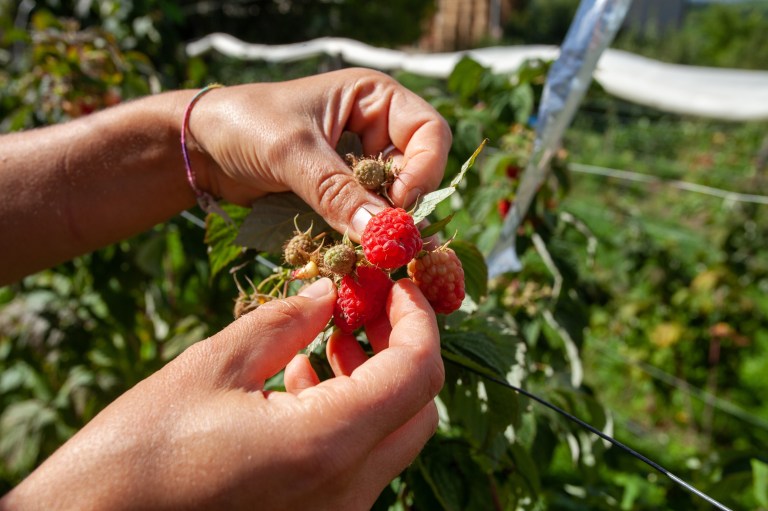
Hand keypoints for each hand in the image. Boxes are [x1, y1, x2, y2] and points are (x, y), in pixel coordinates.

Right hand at [0, 278, 443, 509]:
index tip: (395, 282)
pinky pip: (360, 462)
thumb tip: (331, 291)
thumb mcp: (213, 368)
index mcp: (324, 443)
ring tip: (327, 339)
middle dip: (403, 347)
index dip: (418, 318)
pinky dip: (351, 414)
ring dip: (376, 379)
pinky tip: (303, 382)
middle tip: (363, 306)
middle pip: (419, 409)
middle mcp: (345, 490)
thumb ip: (285, 322)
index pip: (417, 372)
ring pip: (393, 436)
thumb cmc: (137, 452)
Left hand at [189, 68, 451, 239]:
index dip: (424, 169)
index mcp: (373, 98)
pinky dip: (359, 236)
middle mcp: (375, 130)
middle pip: (417, 172)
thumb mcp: (292, 153)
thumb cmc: (244, 125)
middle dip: (402, 206)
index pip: (429, 132)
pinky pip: (364, 219)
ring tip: (365, 251)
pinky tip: (348, 251)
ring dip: (379, 227)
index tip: (401, 203)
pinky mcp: (340, 194)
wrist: (199, 148)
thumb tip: (384, 234)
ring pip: (392, 202)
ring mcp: (358, 165)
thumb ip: (338, 192)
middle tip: (383, 240)